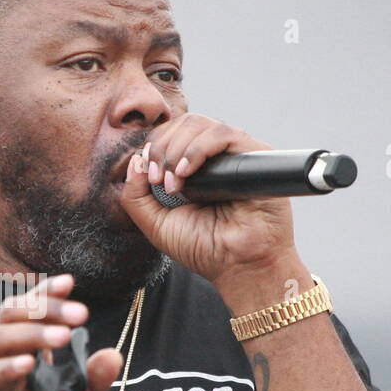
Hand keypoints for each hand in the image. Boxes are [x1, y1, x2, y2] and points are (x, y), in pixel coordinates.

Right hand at [0, 274, 122, 390]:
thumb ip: (88, 386)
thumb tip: (113, 355)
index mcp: (22, 355)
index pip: (30, 312)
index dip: (47, 294)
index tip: (70, 281)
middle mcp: (1, 358)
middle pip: (14, 315)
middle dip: (46, 308)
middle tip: (80, 313)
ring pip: (1, 339)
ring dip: (33, 333)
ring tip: (62, 337)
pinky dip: (8, 367)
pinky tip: (28, 365)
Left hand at [118, 114, 299, 282]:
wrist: (239, 266)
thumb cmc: (205, 248)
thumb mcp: (156, 224)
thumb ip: (135, 196)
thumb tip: (134, 161)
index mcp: (195, 167)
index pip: (170, 134)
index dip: (154, 148)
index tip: (149, 178)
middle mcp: (216, 156)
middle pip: (182, 124)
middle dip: (162, 148)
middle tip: (159, 180)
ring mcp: (235, 154)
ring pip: (199, 124)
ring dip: (176, 150)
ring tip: (174, 183)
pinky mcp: (255, 156)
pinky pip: (224, 134)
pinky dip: (198, 149)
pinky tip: (188, 173)